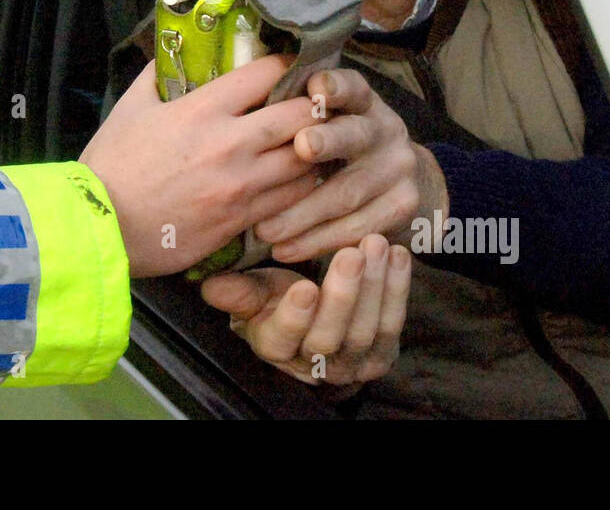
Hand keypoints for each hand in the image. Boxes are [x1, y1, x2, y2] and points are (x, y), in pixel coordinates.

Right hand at [81, 57, 322, 276]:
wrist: (100, 227)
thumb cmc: (111, 166)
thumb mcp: (129, 109)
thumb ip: (154, 78)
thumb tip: (169, 55)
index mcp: (202, 110)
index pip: (265, 74)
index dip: (286, 65)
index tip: (293, 65)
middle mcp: (230, 143)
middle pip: (300, 116)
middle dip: (315, 107)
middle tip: (319, 105)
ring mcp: (240, 184)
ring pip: (305, 160)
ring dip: (314, 150)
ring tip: (316, 144)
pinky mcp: (241, 219)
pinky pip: (290, 200)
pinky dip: (300, 187)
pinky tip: (298, 180)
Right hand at [201, 235, 411, 386]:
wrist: (318, 316)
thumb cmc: (278, 298)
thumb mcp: (255, 291)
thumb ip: (238, 291)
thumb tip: (212, 287)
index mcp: (275, 348)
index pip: (282, 340)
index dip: (294, 317)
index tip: (304, 286)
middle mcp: (314, 365)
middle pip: (331, 337)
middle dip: (344, 295)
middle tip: (353, 253)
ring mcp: (352, 363)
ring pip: (367, 331)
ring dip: (375, 287)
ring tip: (377, 244)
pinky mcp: (382, 353)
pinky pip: (393, 324)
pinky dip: (398, 289)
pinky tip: (398, 255)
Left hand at [254, 68, 447, 262]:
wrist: (402, 183)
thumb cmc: (341, 148)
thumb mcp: (330, 122)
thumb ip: (299, 115)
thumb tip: (248, 112)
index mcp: (362, 103)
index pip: (351, 87)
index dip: (337, 86)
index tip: (316, 86)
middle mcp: (385, 130)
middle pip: (355, 135)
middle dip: (328, 141)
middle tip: (301, 147)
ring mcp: (398, 169)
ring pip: (348, 192)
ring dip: (304, 213)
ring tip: (265, 230)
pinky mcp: (401, 206)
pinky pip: (356, 228)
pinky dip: (317, 241)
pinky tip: (286, 250)